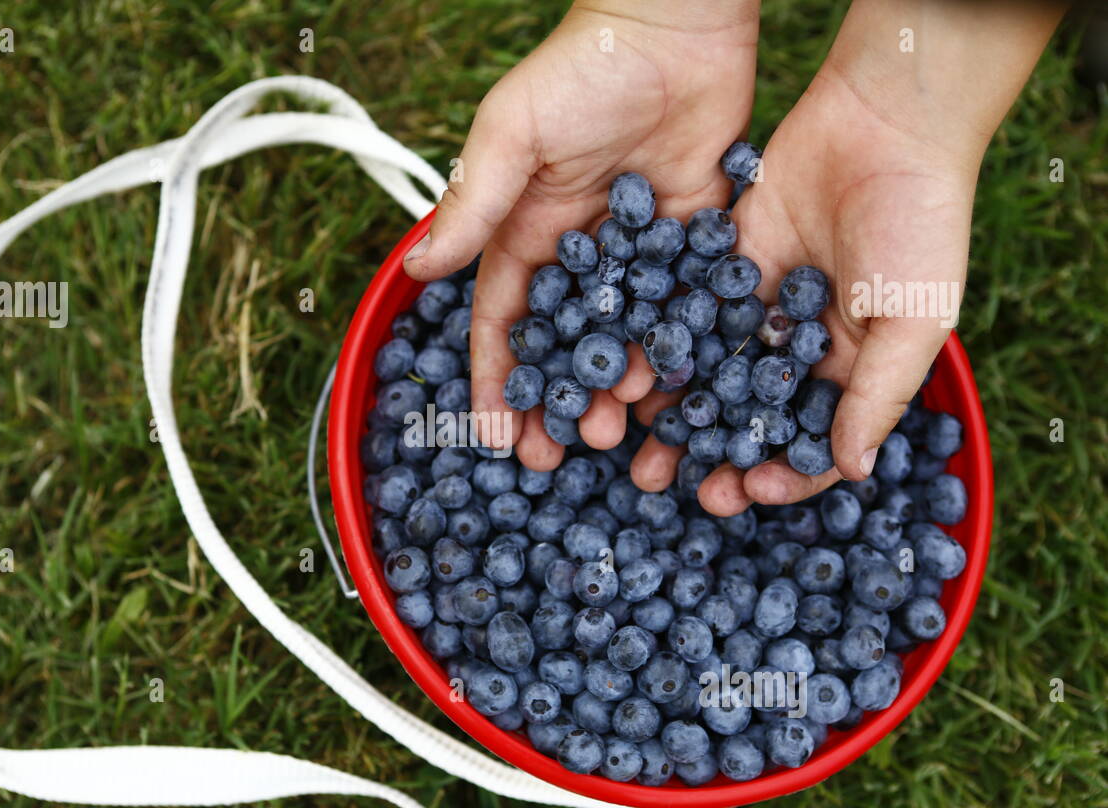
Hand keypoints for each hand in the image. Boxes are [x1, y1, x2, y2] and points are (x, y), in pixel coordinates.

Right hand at [403, 0, 759, 471]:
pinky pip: (684, 307)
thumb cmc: (581, 71)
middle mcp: (578, 253)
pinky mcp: (694, 239)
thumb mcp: (513, 136)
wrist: (676, 23)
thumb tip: (417, 274)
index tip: (493, 437)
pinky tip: (676, 391)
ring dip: (616, 388)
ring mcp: (638, 252)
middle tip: (559, 458)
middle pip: (563, 346)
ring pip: (624, 338)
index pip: (503, 323)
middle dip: (556, 403)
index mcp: (526, 233)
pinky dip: (678, 349)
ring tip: (619, 432)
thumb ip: (474, 206)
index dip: (495, 381)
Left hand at [635, 61, 975, 513]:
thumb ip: (877, 396)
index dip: (781, 473)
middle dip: (707, 454)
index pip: (810, 441)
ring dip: (671, 411)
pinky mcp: (721, 264)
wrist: (882, 121)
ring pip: (705, 373)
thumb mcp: (912, 320)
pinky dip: (656, 345)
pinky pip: (682, 314)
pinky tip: (624, 375)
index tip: (746, 492)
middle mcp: (798, 347)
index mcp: (849, 370)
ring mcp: (756, 307)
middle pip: (744, 418)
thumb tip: (852, 471)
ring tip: (631, 442)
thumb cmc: (921, 225)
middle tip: (664, 483)